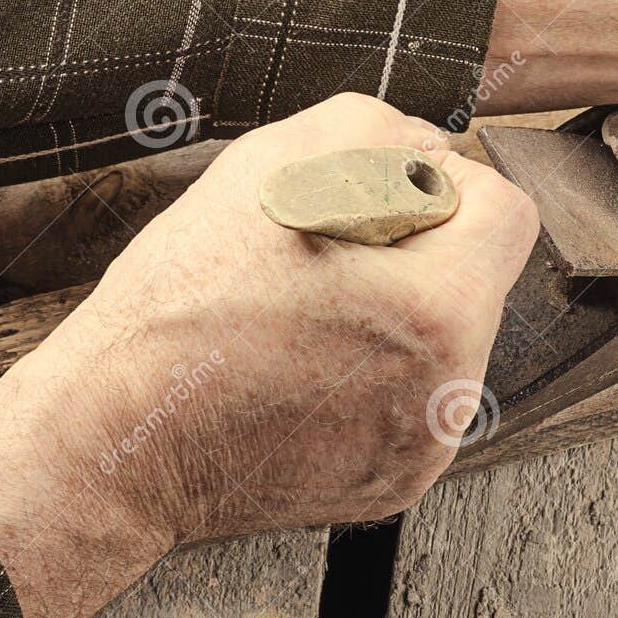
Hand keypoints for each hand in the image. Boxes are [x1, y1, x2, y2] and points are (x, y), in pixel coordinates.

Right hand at [0, 93, 538, 617]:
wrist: (111, 447)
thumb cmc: (177, 313)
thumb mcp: (272, 166)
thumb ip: (379, 135)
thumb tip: (427, 152)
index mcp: (441, 313)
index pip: (506, 212)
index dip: (447, 182)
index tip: (384, 193)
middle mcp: (453, 392)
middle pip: (477, 279)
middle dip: (416, 249)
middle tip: (323, 254)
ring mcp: (427, 447)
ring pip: (444, 340)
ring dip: (393, 310)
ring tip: (299, 315)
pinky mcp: (394, 482)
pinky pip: (412, 399)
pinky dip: (371, 373)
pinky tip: (297, 368)